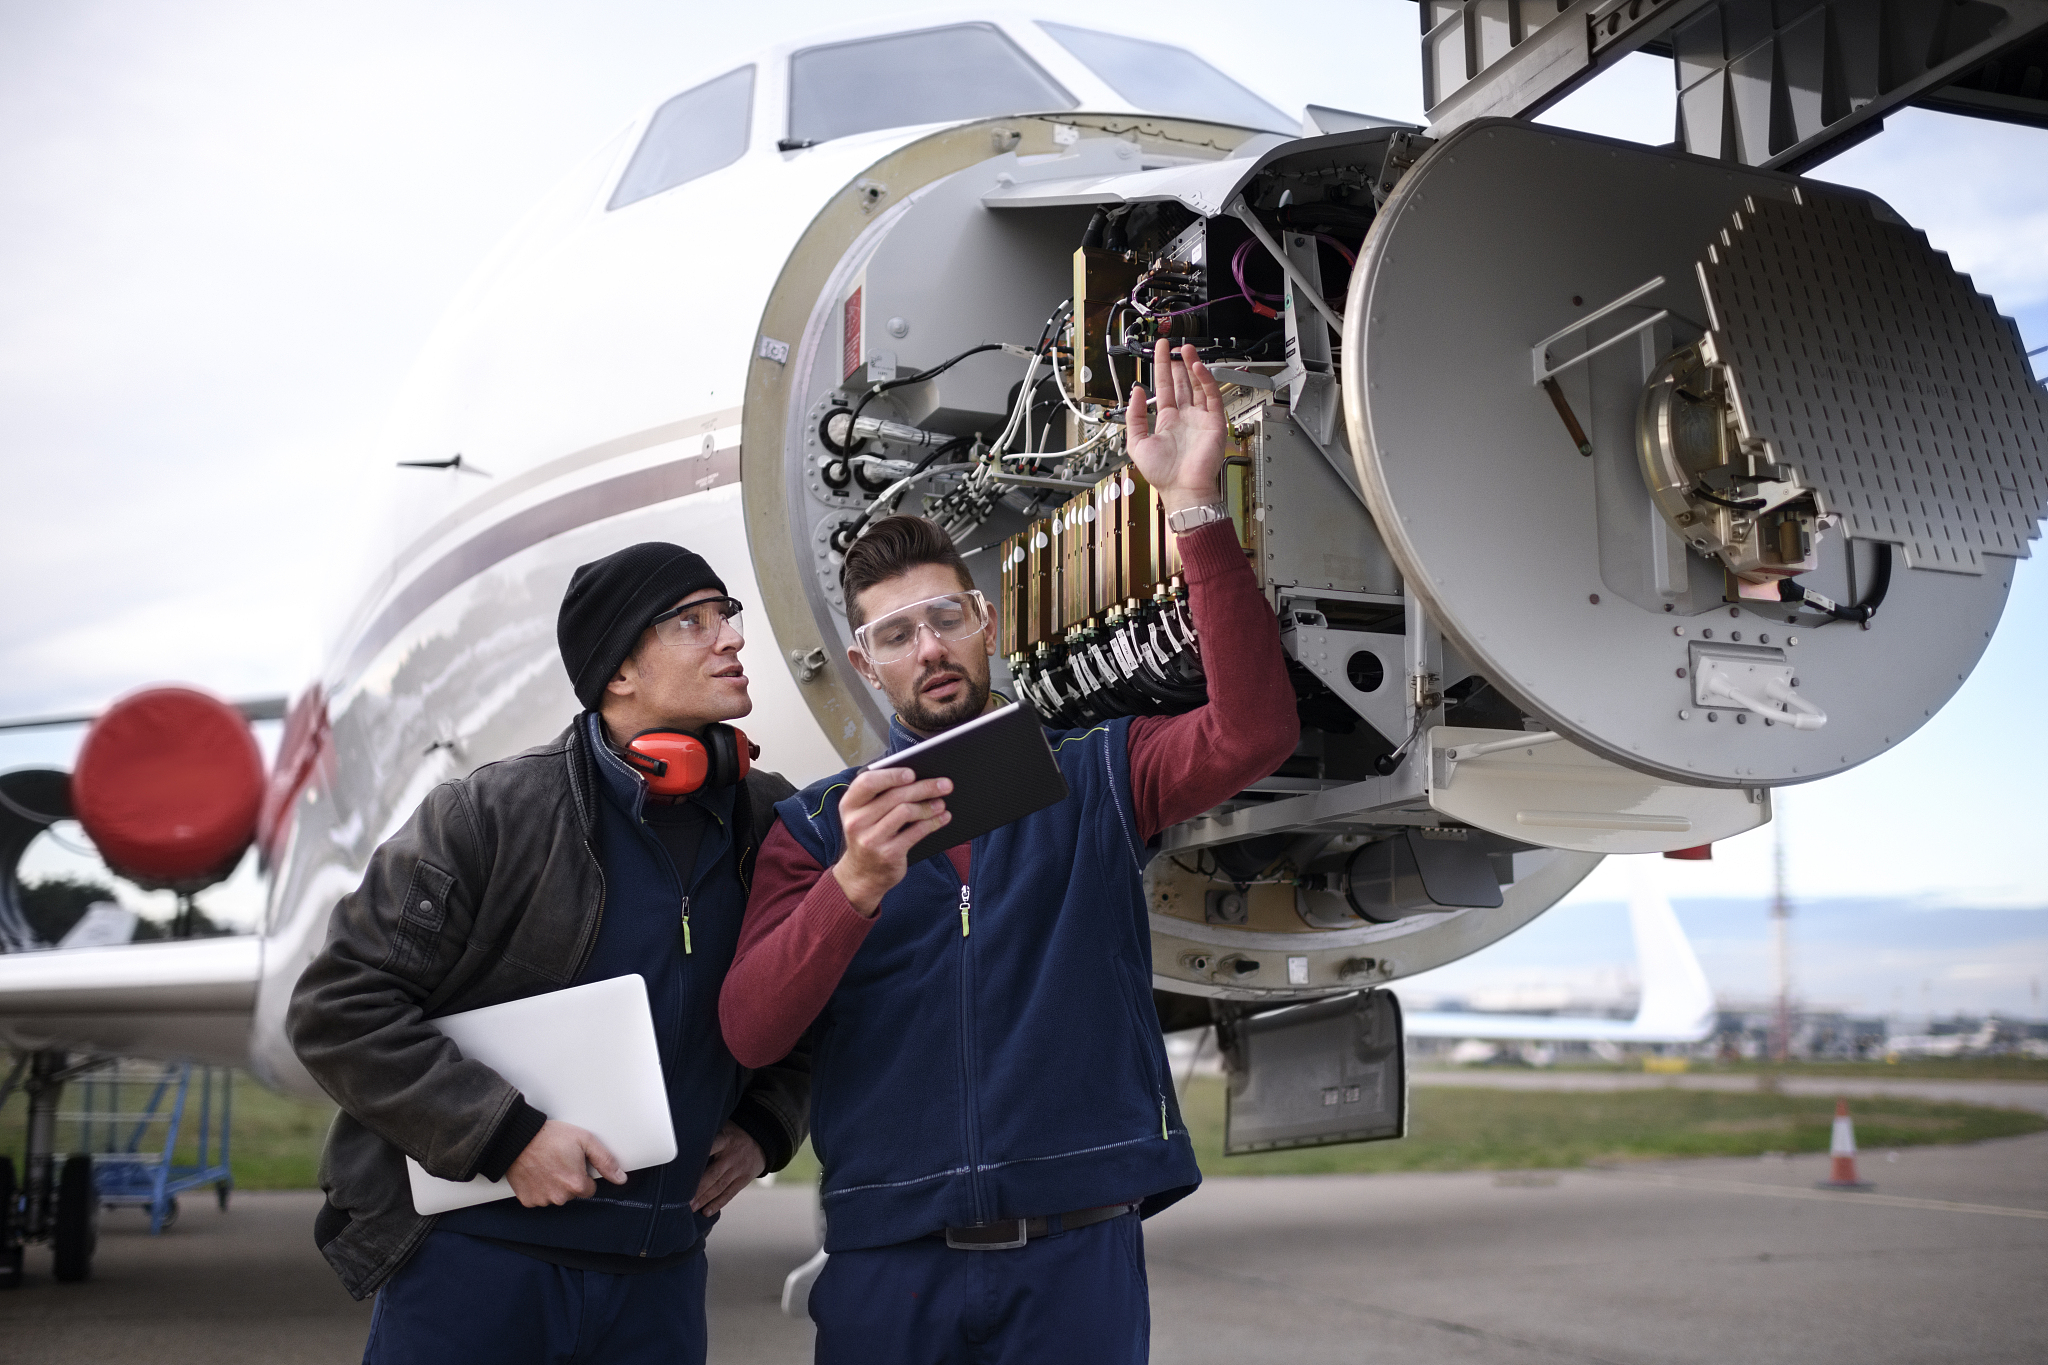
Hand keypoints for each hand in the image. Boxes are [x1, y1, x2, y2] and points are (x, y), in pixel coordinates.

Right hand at [504, 1119, 625, 1207]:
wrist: (518, 1137)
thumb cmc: (550, 1137)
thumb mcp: (585, 1140)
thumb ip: (605, 1161)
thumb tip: (620, 1178)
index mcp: (576, 1184)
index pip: (589, 1189)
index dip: (584, 1175)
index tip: (575, 1164)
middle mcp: (560, 1197)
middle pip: (572, 1194)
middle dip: (568, 1180)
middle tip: (559, 1161)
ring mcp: (542, 1200)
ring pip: (555, 1197)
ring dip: (553, 1185)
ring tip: (546, 1165)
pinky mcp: (527, 1200)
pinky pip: (538, 1198)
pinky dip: (538, 1188)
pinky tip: (536, 1172)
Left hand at [691, 1121, 765, 1214]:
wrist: (762, 1140)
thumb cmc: (734, 1134)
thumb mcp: (724, 1127)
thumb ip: (709, 1136)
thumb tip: (684, 1142)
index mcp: (725, 1139)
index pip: (710, 1147)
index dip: (697, 1157)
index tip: (682, 1169)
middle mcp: (732, 1156)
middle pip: (713, 1174)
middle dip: (698, 1188)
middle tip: (683, 1199)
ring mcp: (739, 1169)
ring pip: (720, 1186)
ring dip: (704, 1199)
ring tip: (691, 1208)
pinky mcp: (744, 1180)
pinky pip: (730, 1194)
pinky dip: (718, 1204)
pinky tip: (706, 1212)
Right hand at [829, 766, 952, 914]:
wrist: (862, 875)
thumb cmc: (869, 835)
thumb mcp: (864, 815)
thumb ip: (880, 796)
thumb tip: (918, 777)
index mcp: (850, 805)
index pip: (867, 782)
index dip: (891, 775)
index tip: (912, 773)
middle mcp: (856, 821)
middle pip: (894, 796)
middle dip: (924, 788)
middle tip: (945, 784)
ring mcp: (871, 839)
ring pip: (906, 812)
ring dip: (928, 806)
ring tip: (942, 803)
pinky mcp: (887, 854)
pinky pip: (915, 832)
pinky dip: (932, 823)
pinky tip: (942, 818)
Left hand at [1126, 339, 1226, 515]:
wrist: (1183, 489)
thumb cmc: (1162, 474)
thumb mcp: (1136, 443)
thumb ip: (1134, 416)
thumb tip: (1135, 392)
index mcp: (1167, 421)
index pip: (1164, 388)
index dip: (1162, 368)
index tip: (1159, 350)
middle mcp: (1184, 417)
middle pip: (1182, 383)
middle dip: (1177, 363)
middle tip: (1173, 346)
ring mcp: (1200, 418)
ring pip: (1197, 385)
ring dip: (1192, 366)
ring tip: (1186, 349)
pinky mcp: (1214, 422)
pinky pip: (1211, 395)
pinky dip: (1205, 380)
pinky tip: (1197, 367)